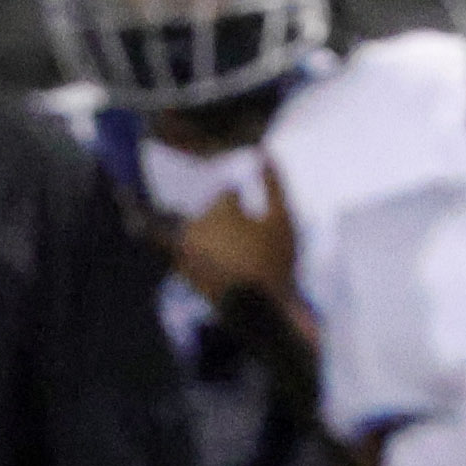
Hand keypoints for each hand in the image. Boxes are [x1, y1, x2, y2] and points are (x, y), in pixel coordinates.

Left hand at [174, 163, 294, 307]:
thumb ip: (274, 184)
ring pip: (200, 233)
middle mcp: (195, 227)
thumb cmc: (276, 262)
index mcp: (219, 211)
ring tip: (235, 256)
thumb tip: (264, 152)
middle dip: (227, 222)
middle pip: (212, 214)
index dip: (242, 204)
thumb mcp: (283, 219)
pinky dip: (197, 254)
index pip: (228, 195)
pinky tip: (211, 261)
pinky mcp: (182, 271)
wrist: (259, 312)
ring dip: (214, 239)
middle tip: (246, 243)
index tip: (248, 214)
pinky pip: (187, 253)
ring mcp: (185, 251)